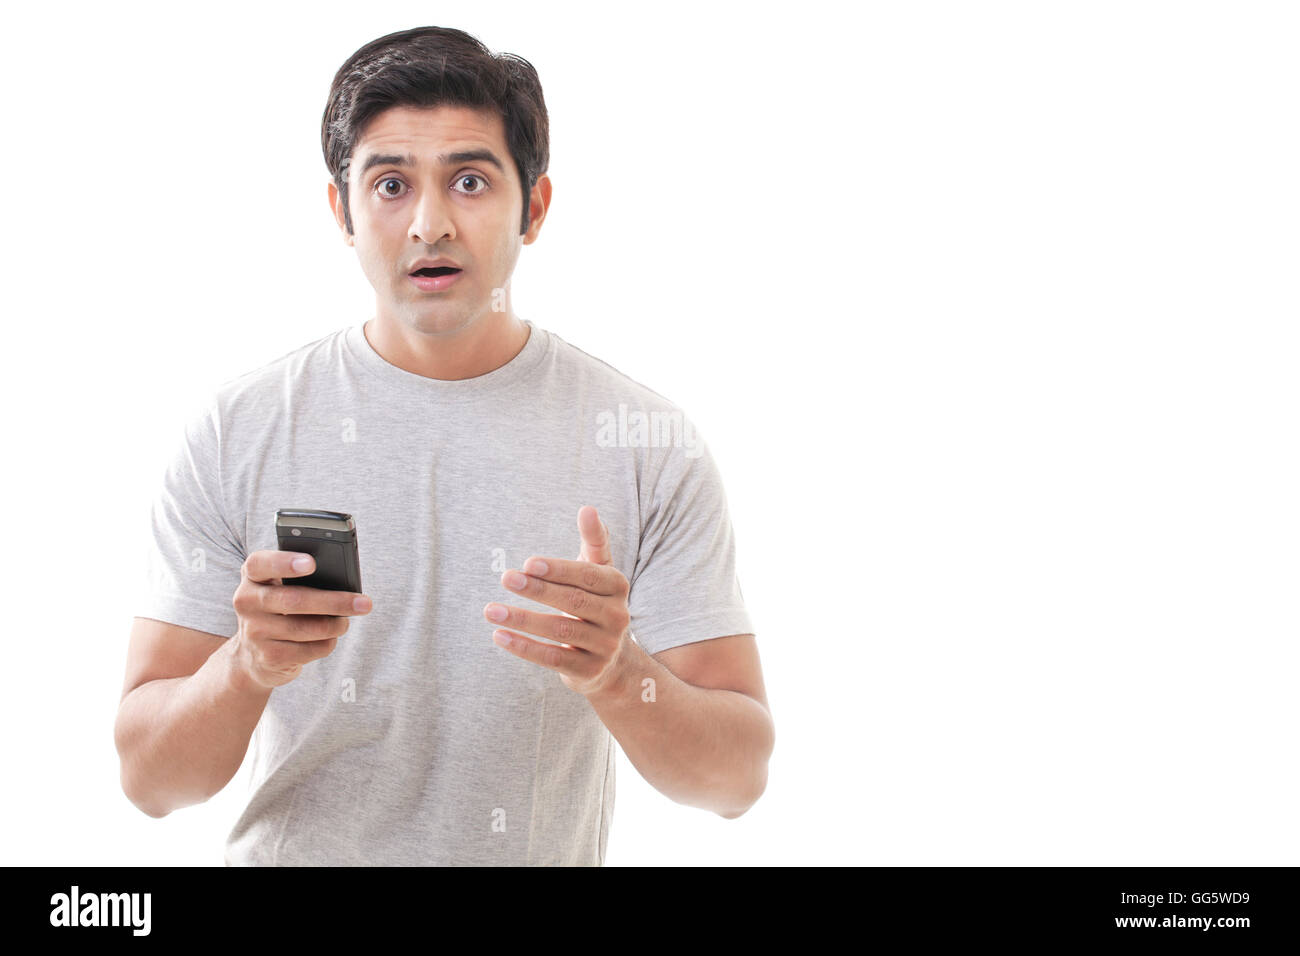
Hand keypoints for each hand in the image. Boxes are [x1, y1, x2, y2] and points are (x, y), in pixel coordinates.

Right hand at [231, 550, 372, 689]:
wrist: (253, 655)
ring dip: (335, 625)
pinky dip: (327, 643)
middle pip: (293, 600)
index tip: (312, 562)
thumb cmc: (280, 609)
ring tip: (346, 621)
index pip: (260, 563)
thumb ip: (302, 578)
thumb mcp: (280, 587)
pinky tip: (330, 638)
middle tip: (364, 603)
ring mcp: (254, 632)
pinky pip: (309, 650)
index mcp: (252, 576)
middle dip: (334, 601)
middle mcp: (246, 602)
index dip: (285, 562)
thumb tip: (344, 583)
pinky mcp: (268, 657)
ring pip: (305, 628)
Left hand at [484, 506, 632, 696]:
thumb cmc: (595, 603)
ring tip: (490, 609)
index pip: (588, 575)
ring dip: (522, 619)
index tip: (528, 562)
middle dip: (538, 590)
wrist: (612, 660)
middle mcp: (618, 617)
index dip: (559, 569)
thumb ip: (593, 540)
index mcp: (618, 587)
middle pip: (574, 601)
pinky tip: (499, 635)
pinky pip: (553, 658)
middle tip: (506, 577)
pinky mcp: (588, 671)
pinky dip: (524, 647)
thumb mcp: (599, 571)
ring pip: (560, 630)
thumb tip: (587, 508)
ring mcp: (605, 646)